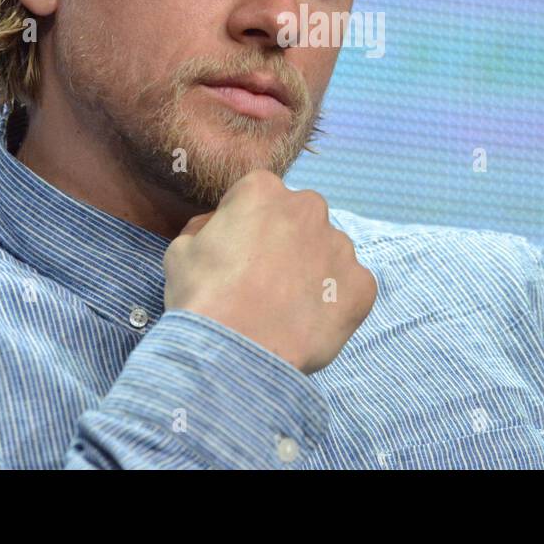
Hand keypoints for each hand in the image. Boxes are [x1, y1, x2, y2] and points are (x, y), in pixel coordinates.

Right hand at [164, 170, 376, 374]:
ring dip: (313, 271)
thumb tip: (215, 228)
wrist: (235, 353)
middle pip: (300, 220)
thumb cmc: (203, 300)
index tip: (240, 254)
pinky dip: (335, 303)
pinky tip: (309, 324)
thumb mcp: (181, 252)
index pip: (259, 197)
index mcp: (263, 190)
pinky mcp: (362, 284)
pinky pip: (351, 288)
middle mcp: (308, 207)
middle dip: (287, 243)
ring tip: (287, 309)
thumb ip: (205, 229)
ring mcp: (341, 246)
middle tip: (265, 283)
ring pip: (329, 252)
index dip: (248, 227)